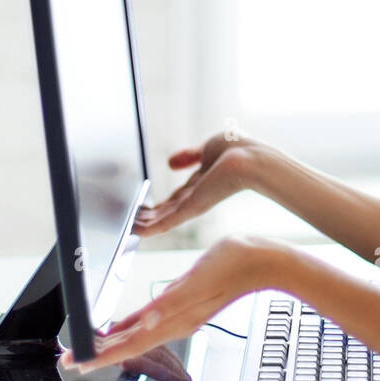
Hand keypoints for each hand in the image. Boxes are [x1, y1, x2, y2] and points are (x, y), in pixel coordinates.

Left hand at [58, 235, 292, 372]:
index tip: (76, 363)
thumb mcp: (198, 281)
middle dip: (99, 352)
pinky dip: (131, 327)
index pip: (129, 344)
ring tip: (89, 346)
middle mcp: (174, 321)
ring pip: (137, 334)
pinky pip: (149, 321)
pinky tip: (123, 325)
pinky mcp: (184, 303)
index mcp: (174, 319)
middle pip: (129, 343)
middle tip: (72, 359)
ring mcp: (180, 314)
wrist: (263, 261)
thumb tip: (146, 322)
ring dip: (112, 342)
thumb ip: (171, 304)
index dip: (100, 354)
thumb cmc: (234, 267)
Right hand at [135, 131, 261, 236]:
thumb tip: (170, 162)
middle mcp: (197, 196)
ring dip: (146, 224)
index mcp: (202, 183)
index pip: (175, 198)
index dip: (159, 205)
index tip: (143, 208)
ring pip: (164, 219)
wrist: (251, 158)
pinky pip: (167, 222)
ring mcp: (195, 204)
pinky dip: (150, 228)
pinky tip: (136, 232)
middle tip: (130, 222)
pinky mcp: (193, 208)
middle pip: (167, 211)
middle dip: (148, 217)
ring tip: (128, 229)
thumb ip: (190, 156)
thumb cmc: (238, 150)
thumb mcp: (209, 148)